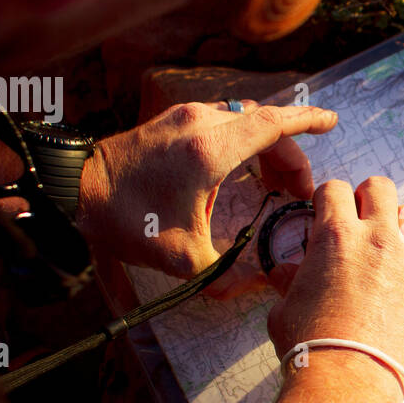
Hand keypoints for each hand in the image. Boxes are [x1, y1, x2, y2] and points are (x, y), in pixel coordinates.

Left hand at [76, 100, 336, 296]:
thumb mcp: (180, 257)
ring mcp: (184, 116)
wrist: (72, 191)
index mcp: (209, 149)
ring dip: (266, 147)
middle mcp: (201, 123)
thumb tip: (257, 286)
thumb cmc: (125, 219)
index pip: (274, 123)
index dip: (308, 122)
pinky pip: (222, 121)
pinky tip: (241, 168)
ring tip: (273, 183)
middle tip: (297, 191)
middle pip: (265, 126)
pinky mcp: (171, 120)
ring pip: (243, 121)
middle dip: (290, 155)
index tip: (331, 122)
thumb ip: (225, 273)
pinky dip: (242, 140)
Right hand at [266, 177, 403, 398]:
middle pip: (380, 189)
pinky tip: (392, 308)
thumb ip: (291, 282)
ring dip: (394, 228)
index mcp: (336, 237)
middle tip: (356, 224)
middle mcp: (377, 241)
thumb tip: (284, 274)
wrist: (349, 383)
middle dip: (366, 199)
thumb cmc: (309, 345)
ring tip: (379, 256)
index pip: (335, 189)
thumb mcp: (285, 308)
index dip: (327, 200)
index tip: (324, 216)